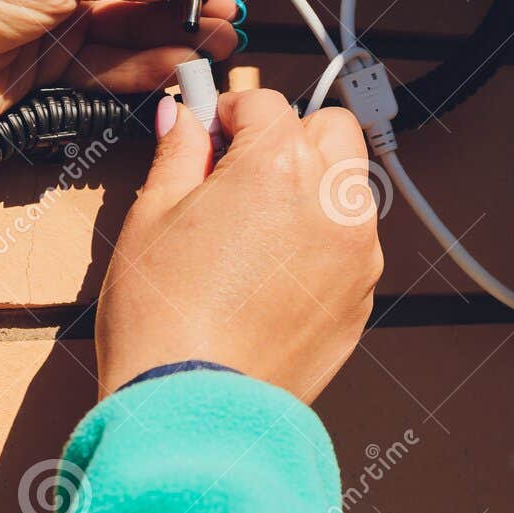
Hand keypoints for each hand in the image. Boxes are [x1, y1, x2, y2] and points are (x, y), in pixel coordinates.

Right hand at [94, 90, 382, 400]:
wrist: (195, 410)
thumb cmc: (166, 320)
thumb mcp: (152, 216)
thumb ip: (178, 153)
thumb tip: (182, 119)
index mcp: (281, 166)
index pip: (265, 102)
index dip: (228, 111)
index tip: (210, 130)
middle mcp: (333, 201)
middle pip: (329, 130)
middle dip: (289, 136)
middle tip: (239, 171)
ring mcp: (357, 252)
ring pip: (348, 186)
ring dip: (311, 187)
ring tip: (254, 228)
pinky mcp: (361, 296)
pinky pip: (351, 243)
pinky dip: (321, 241)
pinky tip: (270, 273)